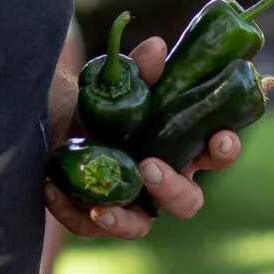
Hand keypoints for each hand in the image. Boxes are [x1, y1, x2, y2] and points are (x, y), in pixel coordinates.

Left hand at [45, 35, 241, 240]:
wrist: (48, 119)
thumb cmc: (99, 105)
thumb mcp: (115, 83)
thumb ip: (139, 70)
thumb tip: (157, 48)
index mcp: (178, 147)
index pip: (215, 153)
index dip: (225, 148)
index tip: (221, 136)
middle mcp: (159, 179)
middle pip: (187, 201)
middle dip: (174, 189)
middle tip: (150, 166)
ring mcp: (128, 201)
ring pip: (141, 226)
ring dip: (126, 221)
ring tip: (103, 207)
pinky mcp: (93, 214)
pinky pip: (88, 225)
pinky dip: (71, 211)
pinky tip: (51, 190)